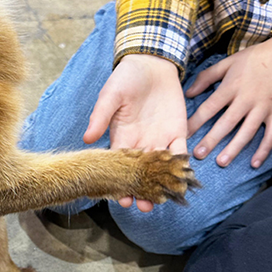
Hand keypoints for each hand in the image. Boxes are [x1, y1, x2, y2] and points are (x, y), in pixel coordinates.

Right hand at [85, 53, 186, 211]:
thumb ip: (101, 117)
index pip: (120, 167)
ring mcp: (160, 140)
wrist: (152, 64)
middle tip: (143, 207)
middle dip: (142, 191)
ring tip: (162, 200)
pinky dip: (182, 167)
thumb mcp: (110, 95)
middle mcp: (140, 144)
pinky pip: (180, 153)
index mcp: (121, 139)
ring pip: (161, 169)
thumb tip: (88, 138)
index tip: (121, 199)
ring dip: (162, 185)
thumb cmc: (126, 79)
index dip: (120, 184)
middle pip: (141, 174)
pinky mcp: (177, 132)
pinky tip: (183, 181)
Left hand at [185, 35, 271, 167]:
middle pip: (226, 123)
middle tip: (198, 154)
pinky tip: (254, 163)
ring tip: (222, 162)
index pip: (209, 107)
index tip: (183, 134)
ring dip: (234, 148)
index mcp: (232, 86)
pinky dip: (264, 150)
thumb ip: (207, 77)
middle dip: (211, 140)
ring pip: (247, 132)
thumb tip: (188, 93)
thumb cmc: (255, 58)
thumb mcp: (228, 62)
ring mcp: (264, 107)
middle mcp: (247, 98)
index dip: (196, 122)